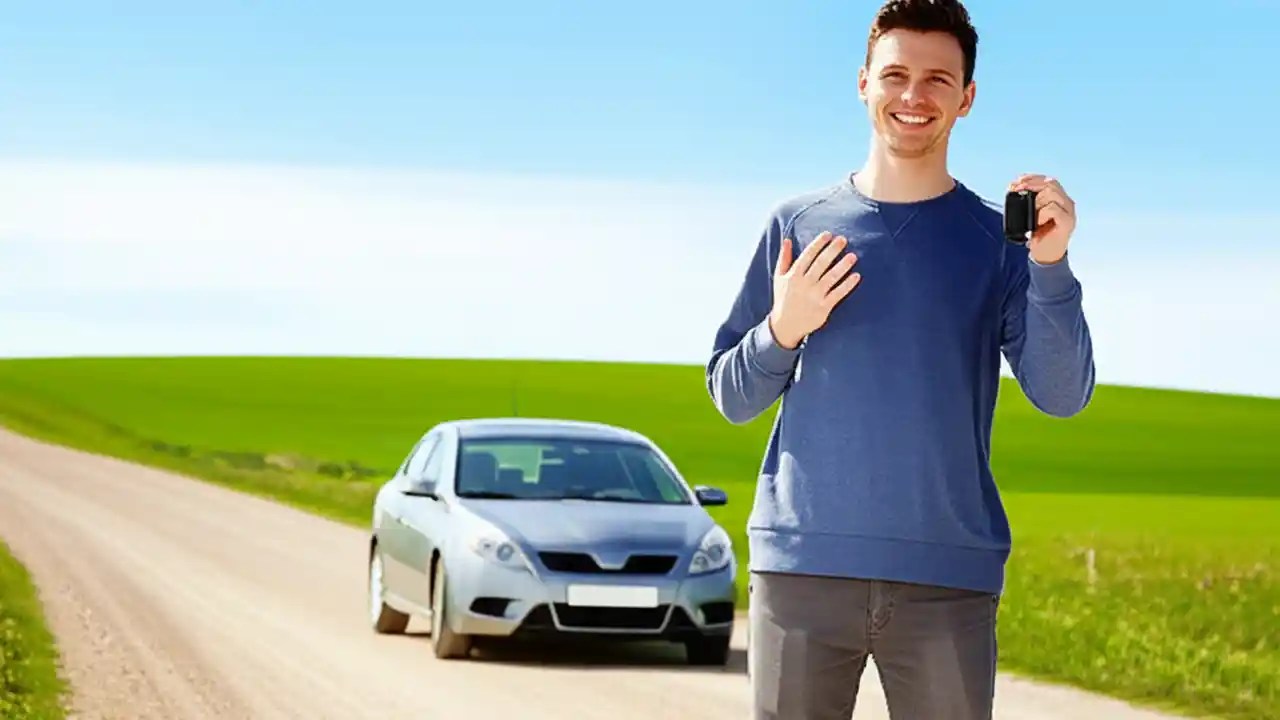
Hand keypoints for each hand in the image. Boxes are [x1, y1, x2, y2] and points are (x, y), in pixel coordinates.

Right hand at [768, 231, 861, 348]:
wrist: (785, 326)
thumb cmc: (783, 299)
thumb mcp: (779, 278)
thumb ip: (784, 258)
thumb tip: (787, 239)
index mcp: (793, 275)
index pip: (807, 255)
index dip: (818, 244)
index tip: (828, 234)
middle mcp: (804, 284)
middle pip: (820, 263)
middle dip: (832, 250)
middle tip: (843, 239)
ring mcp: (814, 296)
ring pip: (831, 278)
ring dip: (843, 266)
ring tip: (853, 256)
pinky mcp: (823, 308)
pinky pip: (837, 294)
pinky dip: (847, 285)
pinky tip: (856, 276)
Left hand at [1010, 174, 1074, 263]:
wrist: (1046, 256)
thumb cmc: (1038, 235)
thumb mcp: (1029, 215)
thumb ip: (1026, 202)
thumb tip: (1013, 188)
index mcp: (1058, 198)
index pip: (1048, 180)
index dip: (1031, 178)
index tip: (1015, 183)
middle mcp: (1066, 202)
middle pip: (1051, 183)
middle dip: (1031, 184)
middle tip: (1016, 190)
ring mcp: (1069, 212)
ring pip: (1052, 193)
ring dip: (1036, 200)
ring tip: (1030, 211)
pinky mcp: (1068, 222)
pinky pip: (1054, 209)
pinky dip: (1042, 213)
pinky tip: (1036, 221)